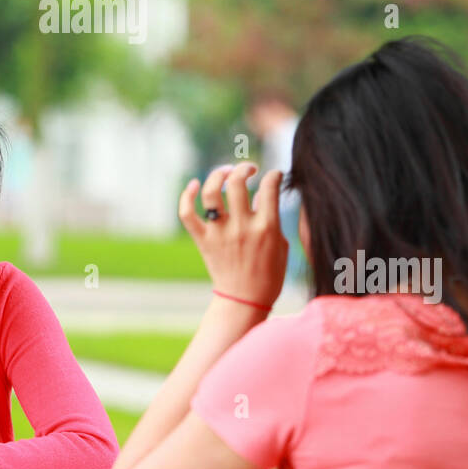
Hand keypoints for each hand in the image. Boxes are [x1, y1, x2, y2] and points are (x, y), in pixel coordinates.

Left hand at [179, 162, 287, 309]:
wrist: (245, 300)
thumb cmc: (269, 275)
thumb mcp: (281, 246)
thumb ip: (272, 218)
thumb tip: (262, 194)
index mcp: (267, 228)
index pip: (269, 187)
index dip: (274, 175)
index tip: (274, 175)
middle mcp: (242, 227)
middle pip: (237, 183)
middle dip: (244, 168)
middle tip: (248, 169)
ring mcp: (220, 233)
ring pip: (212, 192)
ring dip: (218, 175)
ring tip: (226, 172)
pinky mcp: (204, 240)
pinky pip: (187, 214)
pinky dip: (187, 196)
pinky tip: (194, 184)